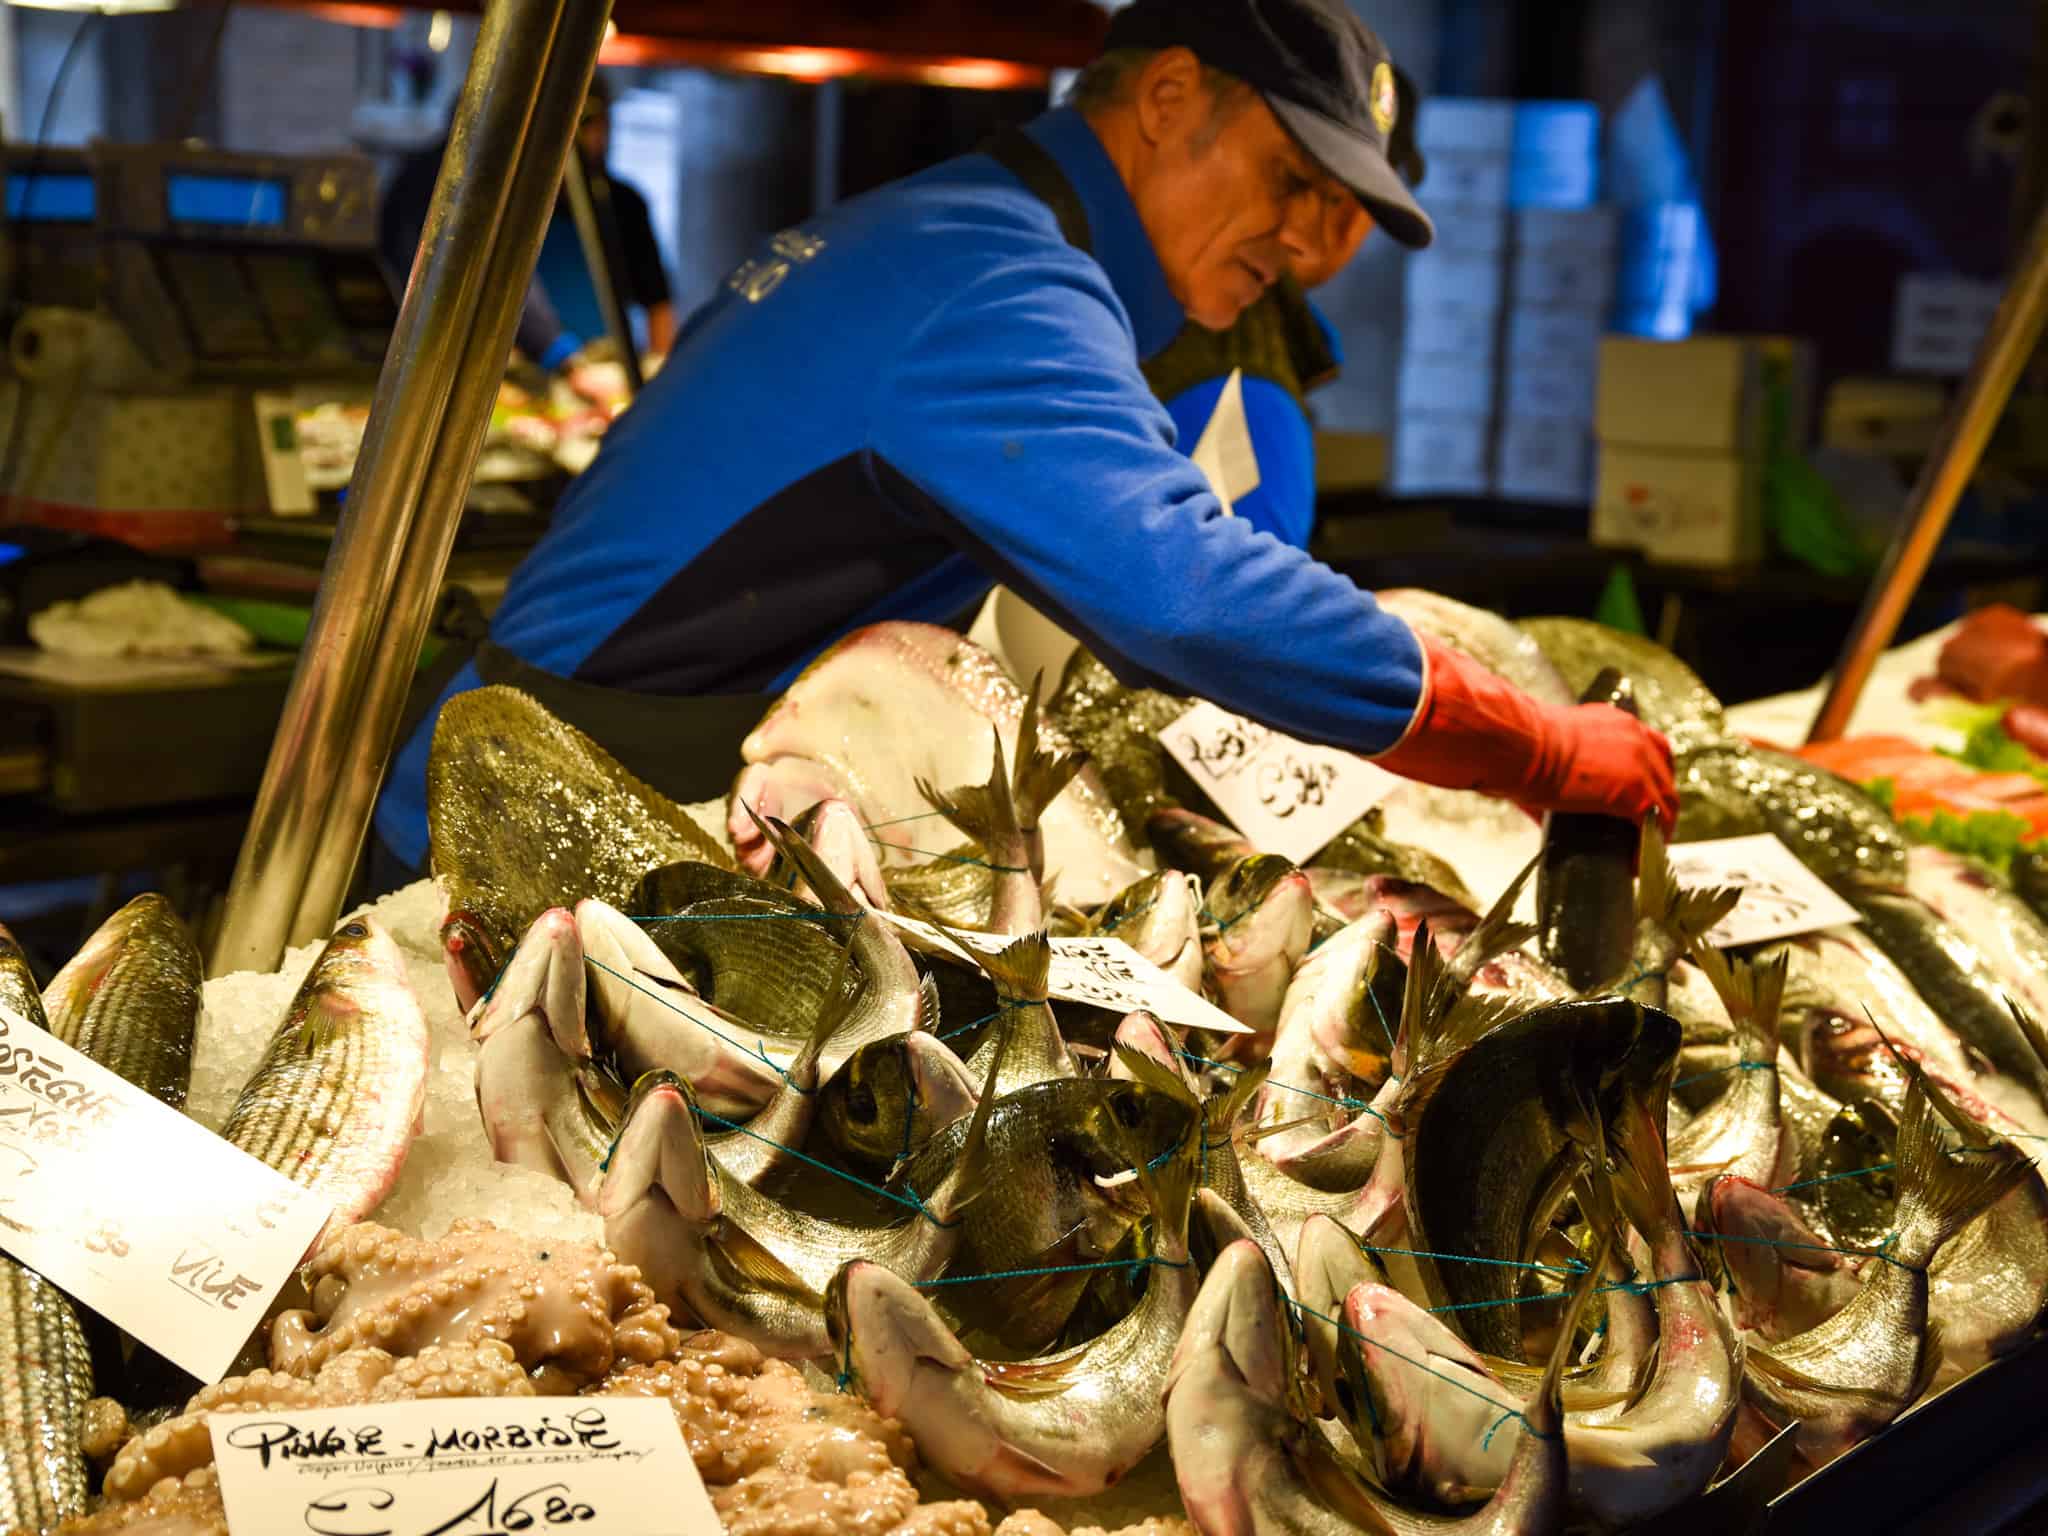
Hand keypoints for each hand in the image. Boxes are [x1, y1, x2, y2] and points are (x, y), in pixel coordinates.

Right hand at [1374, 633, 1678, 827]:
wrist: (1514, 746)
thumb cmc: (1515, 745)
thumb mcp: (1548, 751)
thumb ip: (1559, 769)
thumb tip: (1541, 800)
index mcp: (1615, 721)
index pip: (1652, 747)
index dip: (1651, 775)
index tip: (1641, 798)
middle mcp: (1636, 737)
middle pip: (1666, 773)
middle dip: (1659, 803)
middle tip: (1643, 830)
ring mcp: (1640, 766)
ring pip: (1665, 803)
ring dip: (1656, 829)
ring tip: (1640, 852)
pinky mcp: (1635, 793)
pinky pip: (1652, 826)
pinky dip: (1645, 847)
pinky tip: (1633, 864)